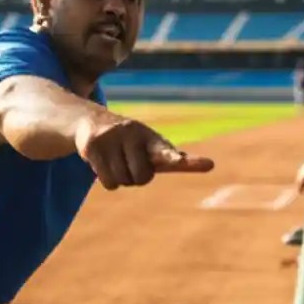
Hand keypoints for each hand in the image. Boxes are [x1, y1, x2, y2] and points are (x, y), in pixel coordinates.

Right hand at [75, 113, 213, 189]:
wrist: (92, 121)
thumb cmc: (132, 142)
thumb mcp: (153, 148)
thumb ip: (177, 158)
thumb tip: (210, 164)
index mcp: (152, 137)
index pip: (165, 151)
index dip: (175, 158)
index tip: (185, 161)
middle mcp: (133, 134)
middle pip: (141, 178)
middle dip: (136, 178)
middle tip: (130, 164)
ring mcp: (112, 138)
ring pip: (122, 181)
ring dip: (120, 179)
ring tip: (116, 161)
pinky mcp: (93, 146)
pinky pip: (107, 182)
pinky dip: (107, 181)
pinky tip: (103, 163)